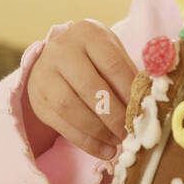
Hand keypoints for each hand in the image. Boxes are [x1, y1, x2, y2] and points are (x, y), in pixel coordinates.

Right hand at [27, 21, 137, 160]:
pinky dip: (85, 142)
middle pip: (90, 88)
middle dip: (114, 115)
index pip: (112, 64)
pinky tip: (104, 149)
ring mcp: (44, 75)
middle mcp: (61, 51)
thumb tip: (145, 107)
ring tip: (118, 142)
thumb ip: (128, 76)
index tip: (142, 111)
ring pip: (71, 108)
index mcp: (87, 34)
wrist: (56, 57)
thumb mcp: (112, 53)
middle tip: (131, 132)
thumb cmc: (94, 56)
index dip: (129, 91)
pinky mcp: (38, 99)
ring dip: (99, 131)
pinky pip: (61, 125)